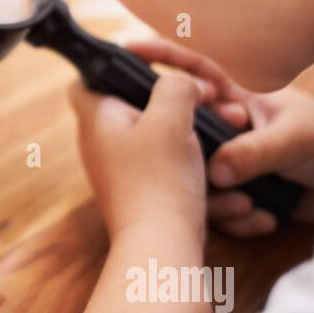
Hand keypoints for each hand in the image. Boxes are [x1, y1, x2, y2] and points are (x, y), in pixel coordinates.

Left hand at [69, 71, 208, 240]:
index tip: (147, 64)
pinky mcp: (145, 193)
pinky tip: (222, 173)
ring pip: (163, 138)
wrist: (161, 248)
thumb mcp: (171, 117)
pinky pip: (174, 168)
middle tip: (208, 100)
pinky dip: (199, 165)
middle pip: (136, 106)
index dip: (112, 66)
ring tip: (228, 130)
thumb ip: (175, 85)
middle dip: (178, 102)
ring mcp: (123, 171)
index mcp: (97, 119)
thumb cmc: (159, 182)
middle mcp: (103, 144)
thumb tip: (185, 83)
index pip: (85, 79)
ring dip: (197, 135)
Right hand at [124, 38, 313, 234]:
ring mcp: (229, 161)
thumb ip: (254, 151)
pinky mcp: (237, 192)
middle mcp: (225, 128)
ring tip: (249, 207)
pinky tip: (265, 219)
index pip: (192, 70)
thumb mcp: (293, 140)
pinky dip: (239, 220)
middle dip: (189, 165)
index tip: (126, 50)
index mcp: (236, 98)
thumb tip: (217, 172)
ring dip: (219, 202)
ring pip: (195, 180)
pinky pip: (218, 209)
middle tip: (218, 178)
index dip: (160, 56)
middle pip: (181, 138)